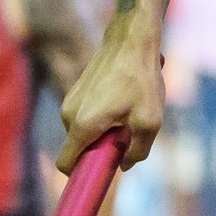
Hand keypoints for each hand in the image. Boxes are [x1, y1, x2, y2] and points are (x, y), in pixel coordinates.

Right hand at [59, 40, 164, 170]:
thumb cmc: (141, 80)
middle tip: (128, 134)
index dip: (80, 174)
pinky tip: (124, 98)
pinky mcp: (76, 91)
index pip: (65, 164)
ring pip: (85, 131)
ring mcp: (70, 101)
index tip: (101, 174)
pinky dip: (103, 116)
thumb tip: (124, 164)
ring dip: (105, 130)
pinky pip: (87, 116)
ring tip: (129, 111)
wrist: (131, 40)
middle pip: (80, 148)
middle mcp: (69, 115)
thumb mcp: (149, 121)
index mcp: (82, 126)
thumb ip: (137, 150)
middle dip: (102, 148)